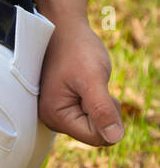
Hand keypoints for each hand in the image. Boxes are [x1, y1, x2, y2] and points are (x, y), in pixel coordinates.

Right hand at [37, 16, 122, 145]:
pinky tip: (83, 83)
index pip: (96, 137)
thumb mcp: (93, 79)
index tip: (101, 92)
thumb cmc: (76, 50)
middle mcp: (51, 119)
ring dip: (99, 104)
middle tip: (93, 84)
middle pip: (94, 133)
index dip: (109, 117)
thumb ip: (102, 110)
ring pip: (93, 124)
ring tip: (87, 81)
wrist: (62, 28)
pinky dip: (93, 100)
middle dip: (104, 111)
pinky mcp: (61, 105)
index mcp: (55, 116)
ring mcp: (55, 112)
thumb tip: (115, 139)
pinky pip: (88, 114)